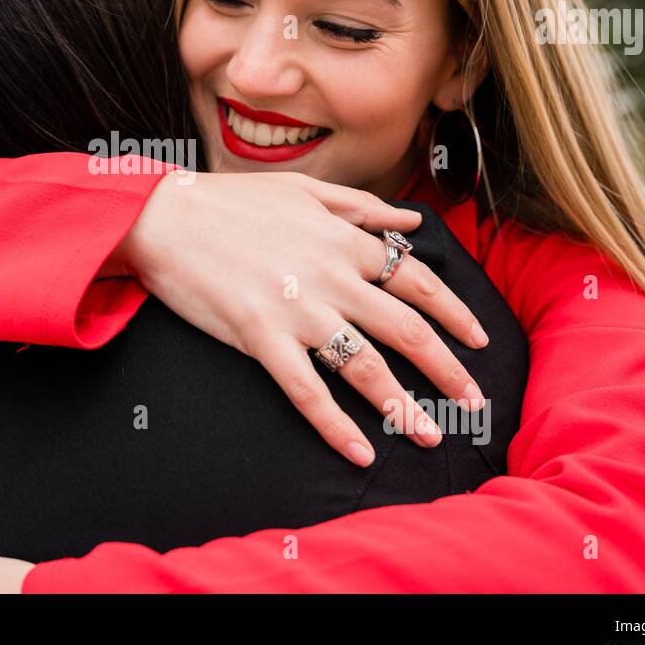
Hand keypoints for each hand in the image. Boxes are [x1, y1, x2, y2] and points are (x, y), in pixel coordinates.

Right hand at [114, 171, 486, 466]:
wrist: (164, 217)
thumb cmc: (230, 202)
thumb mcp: (303, 192)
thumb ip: (362, 207)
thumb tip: (413, 223)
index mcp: (344, 242)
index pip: (418, 281)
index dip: (455, 313)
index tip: (480, 339)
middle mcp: (332, 278)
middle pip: (408, 330)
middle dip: (448, 371)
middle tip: (475, 403)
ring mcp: (298, 310)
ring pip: (367, 366)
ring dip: (404, 406)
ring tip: (431, 437)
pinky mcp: (260, 337)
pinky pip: (308, 391)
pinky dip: (337, 426)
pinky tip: (361, 453)